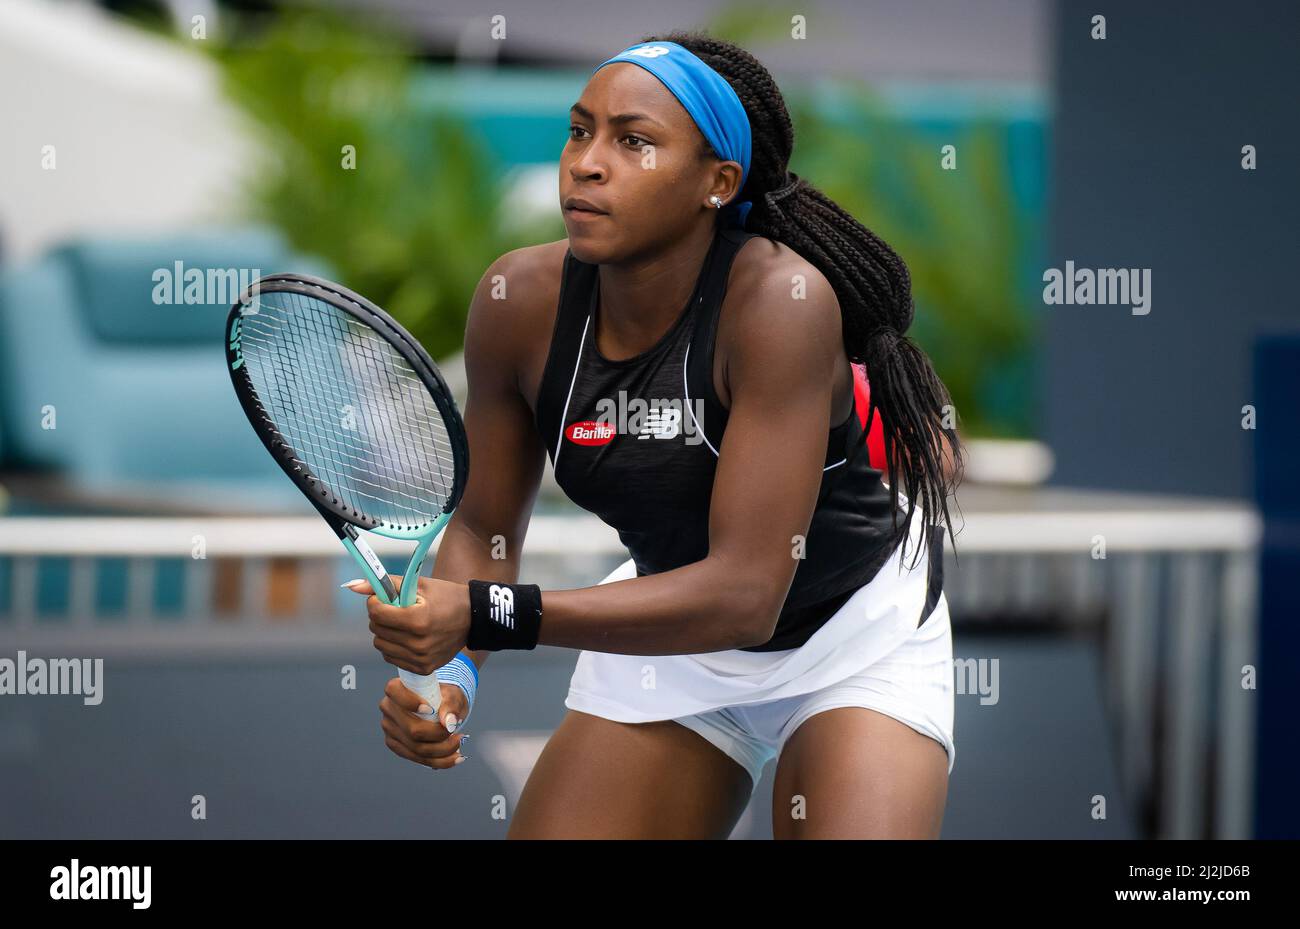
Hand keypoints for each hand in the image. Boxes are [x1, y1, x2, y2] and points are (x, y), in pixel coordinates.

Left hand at [344, 575, 470, 675]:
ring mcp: (421, 658)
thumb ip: (386, 585)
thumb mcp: (418, 585)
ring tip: (402, 624)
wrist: (473, 619)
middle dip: (380, 616)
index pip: (377, 613)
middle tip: (395, 609)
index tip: (384, 597)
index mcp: (418, 619)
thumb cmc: (445, 597)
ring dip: (385, 632)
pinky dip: (394, 646)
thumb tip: (352, 586)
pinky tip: (407, 637)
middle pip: (376, 629)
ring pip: (380, 645)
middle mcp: (418, 642)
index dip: (375, 602)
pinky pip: (391, 658)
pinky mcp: (422, 668)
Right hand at [379, 677, 468, 769]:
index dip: (411, 702)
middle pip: (412, 729)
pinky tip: (454, 758)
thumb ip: (451, 705)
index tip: (431, 709)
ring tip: (459, 746)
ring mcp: (390, 729)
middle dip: (439, 736)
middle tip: (459, 735)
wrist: (443, 707)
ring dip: (442, 751)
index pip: (394, 690)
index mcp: (396, 689)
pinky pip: (417, 758)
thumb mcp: (452, 695)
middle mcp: (388, 708)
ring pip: (416, 748)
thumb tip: (448, 723)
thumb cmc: (445, 697)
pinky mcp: (395, 745)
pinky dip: (438, 761)